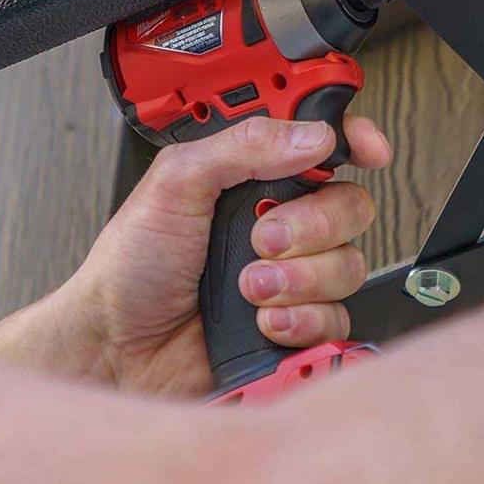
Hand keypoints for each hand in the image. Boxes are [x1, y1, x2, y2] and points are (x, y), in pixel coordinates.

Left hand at [66, 116, 391, 396]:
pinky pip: (337, 318)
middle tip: (261, 238)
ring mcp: (291, 275)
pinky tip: (263, 321)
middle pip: (348, 204)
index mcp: (250, 177)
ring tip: (249, 286)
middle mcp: (278, 221)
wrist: (117, 349)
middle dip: (312, 224)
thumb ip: (242, 146)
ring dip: (299, 278)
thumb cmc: (130, 268)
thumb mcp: (174, 184)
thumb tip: (311, 134)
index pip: (320, 143)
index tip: (367, 148)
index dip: (353, 139)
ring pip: (347, 264)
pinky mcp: (297, 324)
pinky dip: (301, 319)